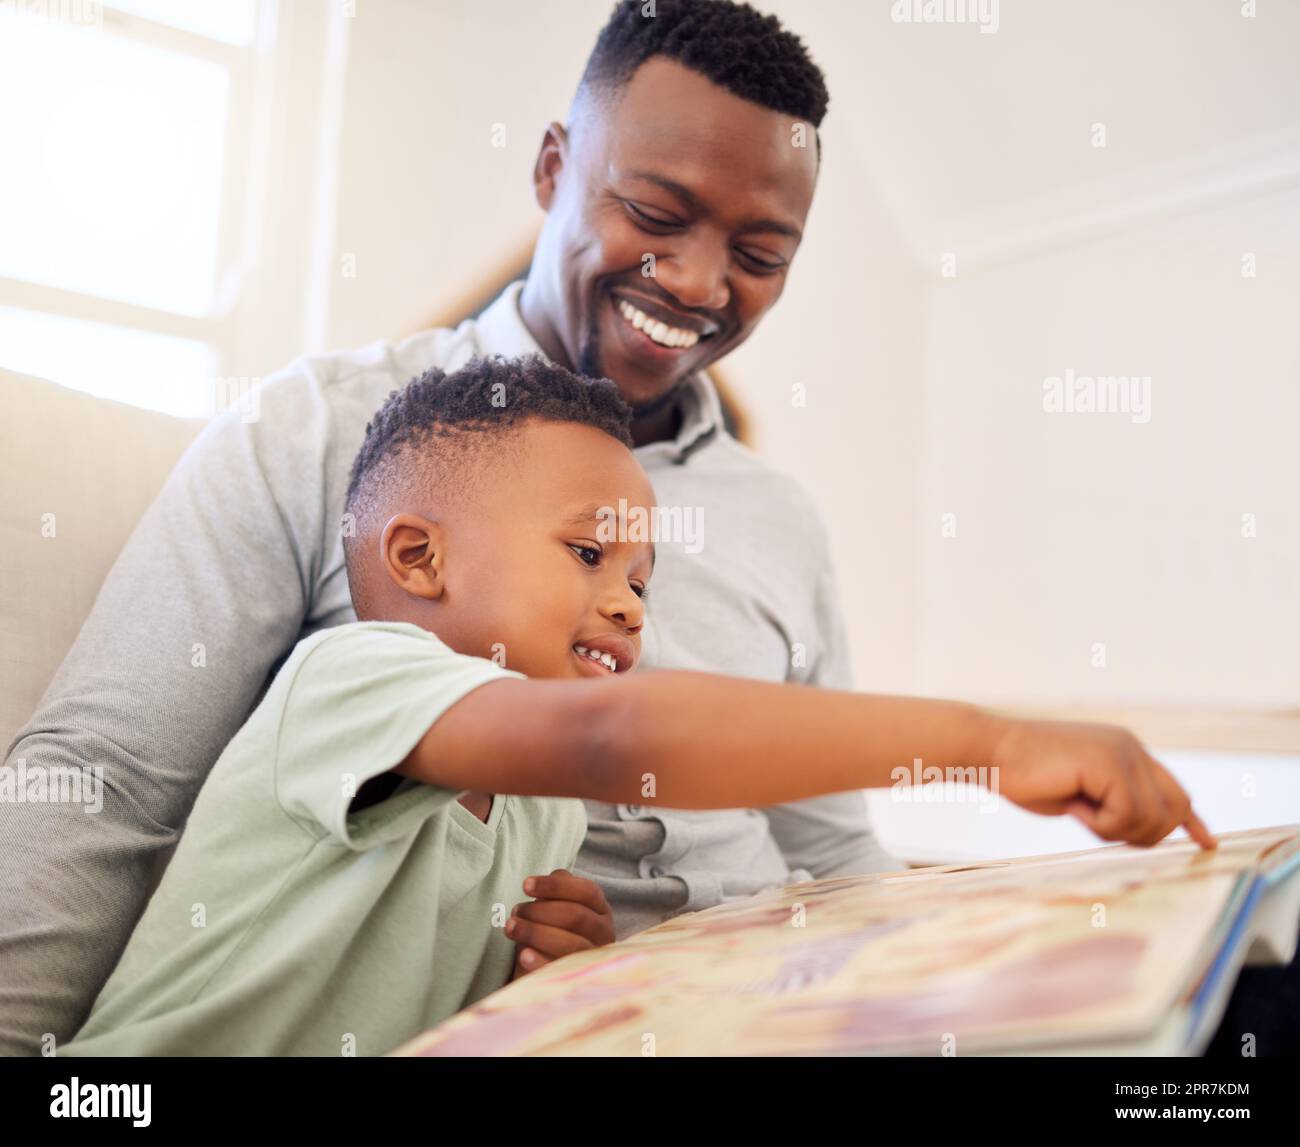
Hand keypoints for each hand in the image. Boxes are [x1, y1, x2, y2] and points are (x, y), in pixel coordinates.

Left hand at [507, 869, 614, 979]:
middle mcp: (603, 934)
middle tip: (515, 912)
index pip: (587, 891)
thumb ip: (559, 890)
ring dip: (536, 933)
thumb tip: (554, 877)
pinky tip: (523, 955)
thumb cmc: (554, 930)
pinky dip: (541, 961)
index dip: (556, 886)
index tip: (525, 885)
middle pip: (577, 916)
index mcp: (600, 911)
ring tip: (511, 928)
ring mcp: (593, 960)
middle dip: (540, 911)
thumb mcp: (558, 908)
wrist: (551, 972)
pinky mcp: (580, 983)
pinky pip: (562, 971)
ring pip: (571, 944)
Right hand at [989, 718, 1215, 848]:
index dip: (1190, 820)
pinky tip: (1073, 805)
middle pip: (1173, 808)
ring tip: (1078, 811)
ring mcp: (1123, 752)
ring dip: (1113, 830)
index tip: (1206, 843)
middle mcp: (1131, 747)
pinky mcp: (1108, 762)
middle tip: (1098, 828)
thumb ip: (1111, 802)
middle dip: (1144, 834)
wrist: (990, 752)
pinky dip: (1099, 824)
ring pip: (1150, 817)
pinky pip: (1125, 814)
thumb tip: (1138, 827)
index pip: (1174, 790)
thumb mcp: (1079, 792)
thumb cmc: (1023, 775)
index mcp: (1125, 751)